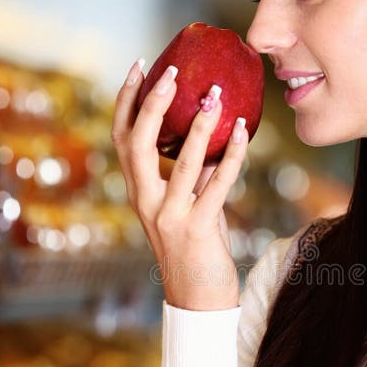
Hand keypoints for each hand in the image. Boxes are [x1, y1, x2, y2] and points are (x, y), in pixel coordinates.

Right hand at [111, 59, 249, 310]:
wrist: (198, 299)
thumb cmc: (195, 249)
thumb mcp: (188, 205)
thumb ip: (196, 173)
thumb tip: (216, 132)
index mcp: (138, 192)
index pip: (122, 139)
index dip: (127, 102)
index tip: (139, 67)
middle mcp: (146, 202)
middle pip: (138, 144)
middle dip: (153, 104)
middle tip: (173, 73)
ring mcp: (170, 216)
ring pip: (182, 162)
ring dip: (199, 125)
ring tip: (215, 96)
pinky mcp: (198, 228)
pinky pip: (218, 183)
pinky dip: (233, 154)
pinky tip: (244, 131)